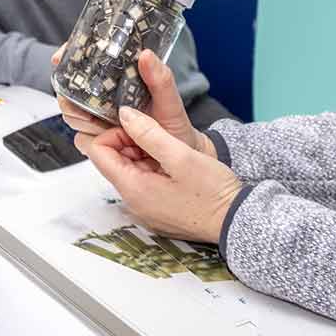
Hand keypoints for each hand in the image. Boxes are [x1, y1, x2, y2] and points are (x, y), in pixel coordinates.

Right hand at [50, 48, 212, 160]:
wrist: (176, 158)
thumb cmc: (173, 126)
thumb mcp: (170, 101)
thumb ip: (160, 78)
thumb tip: (146, 54)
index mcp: (117, 79)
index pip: (83, 61)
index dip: (68, 57)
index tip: (59, 59)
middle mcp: (103, 96)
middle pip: (69, 90)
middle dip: (72, 97)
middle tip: (92, 108)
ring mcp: (98, 117)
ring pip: (72, 114)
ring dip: (83, 119)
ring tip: (107, 124)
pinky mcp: (98, 139)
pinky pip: (82, 139)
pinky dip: (91, 139)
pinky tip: (107, 138)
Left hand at [76, 106, 242, 243]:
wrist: (237, 221)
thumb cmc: (213, 192)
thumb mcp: (181, 155)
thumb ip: (149, 132)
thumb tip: (124, 114)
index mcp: (133, 189)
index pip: (98, 152)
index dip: (113, 132)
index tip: (137, 125)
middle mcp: (133, 202)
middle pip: (112, 161)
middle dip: (129, 141)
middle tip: (156, 132)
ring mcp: (144, 207)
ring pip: (129, 169)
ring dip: (142, 152)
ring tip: (168, 146)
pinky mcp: (156, 208)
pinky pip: (143, 181)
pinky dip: (152, 166)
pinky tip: (173, 161)